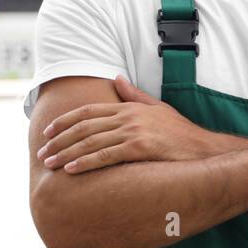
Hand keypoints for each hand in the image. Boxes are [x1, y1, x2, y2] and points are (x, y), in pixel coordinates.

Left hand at [37, 75, 211, 172]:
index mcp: (130, 107)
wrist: (205, 149)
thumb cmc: (182, 133)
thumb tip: (116, 78)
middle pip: (84, 127)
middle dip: (59, 140)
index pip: (89, 112)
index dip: (65, 121)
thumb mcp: (158, 108)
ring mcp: (134, 131)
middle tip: (42, 152)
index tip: (48, 131)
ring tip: (50, 163)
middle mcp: (129, 117)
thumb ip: (134, 95)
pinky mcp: (140, 147)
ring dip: (66, 152)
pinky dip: (85, 162)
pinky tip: (71, 169)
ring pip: (91, 142)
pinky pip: (105, 155)